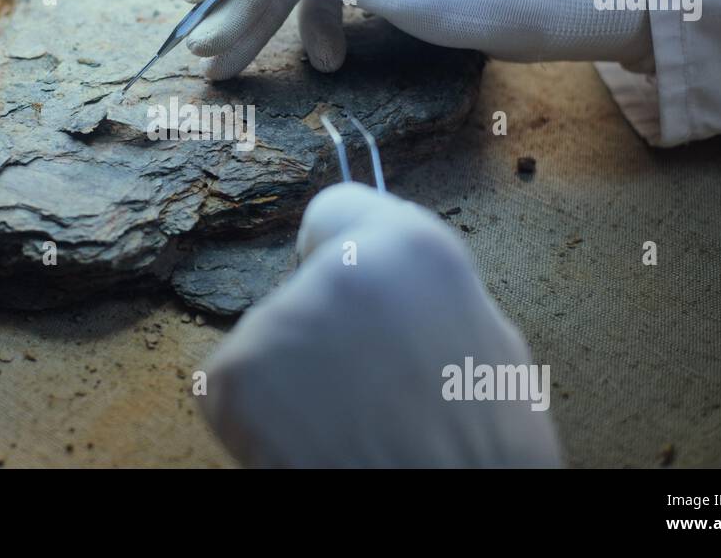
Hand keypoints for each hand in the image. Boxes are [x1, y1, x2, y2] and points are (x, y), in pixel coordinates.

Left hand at [200, 183, 561, 467]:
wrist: (451, 510)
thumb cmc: (481, 448)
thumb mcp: (486, 340)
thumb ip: (421, 294)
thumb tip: (383, 283)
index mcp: (413, 249)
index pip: (336, 210)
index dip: (341, 255)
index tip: (343, 285)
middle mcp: (339, 270)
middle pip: (303, 285)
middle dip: (322, 329)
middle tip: (365, 389)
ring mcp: (280, 322)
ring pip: (269, 340)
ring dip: (292, 378)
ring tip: (346, 426)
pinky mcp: (234, 379)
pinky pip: (235, 389)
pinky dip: (257, 420)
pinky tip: (308, 447)